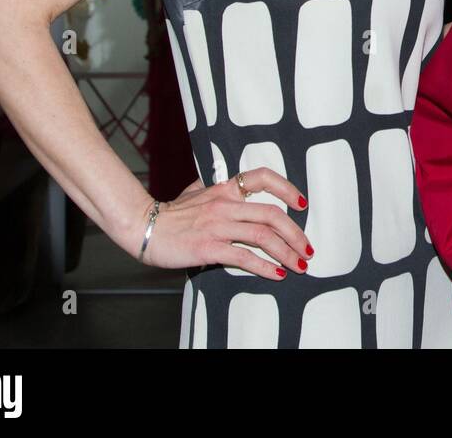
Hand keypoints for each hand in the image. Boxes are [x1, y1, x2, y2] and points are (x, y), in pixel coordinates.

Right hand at [137, 168, 312, 279]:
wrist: (143, 227)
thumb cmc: (171, 213)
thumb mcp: (196, 192)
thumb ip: (216, 189)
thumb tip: (230, 185)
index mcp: (224, 189)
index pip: (261, 178)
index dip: (287, 188)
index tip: (302, 204)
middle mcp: (224, 205)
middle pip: (272, 214)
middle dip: (295, 234)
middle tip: (308, 249)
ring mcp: (217, 226)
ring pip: (262, 236)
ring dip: (286, 253)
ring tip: (300, 265)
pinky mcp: (208, 247)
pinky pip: (243, 256)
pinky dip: (264, 266)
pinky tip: (276, 274)